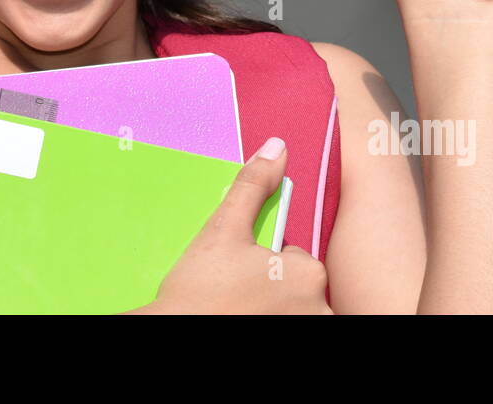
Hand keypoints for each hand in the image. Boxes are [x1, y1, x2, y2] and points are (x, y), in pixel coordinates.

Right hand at [127, 139, 332, 314]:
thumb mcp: (223, 229)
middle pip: (295, 285)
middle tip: (233, 291)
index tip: (236, 271)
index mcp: (309, 274)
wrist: (174, 331)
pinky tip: (238, 315)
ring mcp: (305, 328)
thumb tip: (276, 148)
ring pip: (292, 308)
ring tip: (234, 307)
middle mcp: (319, 309)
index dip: (263, 259)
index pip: (294, 256)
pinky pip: (286, 319)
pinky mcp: (294, 343)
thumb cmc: (198, 292)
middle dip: (269, 285)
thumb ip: (254, 187)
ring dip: (270, 306)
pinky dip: (266, 318)